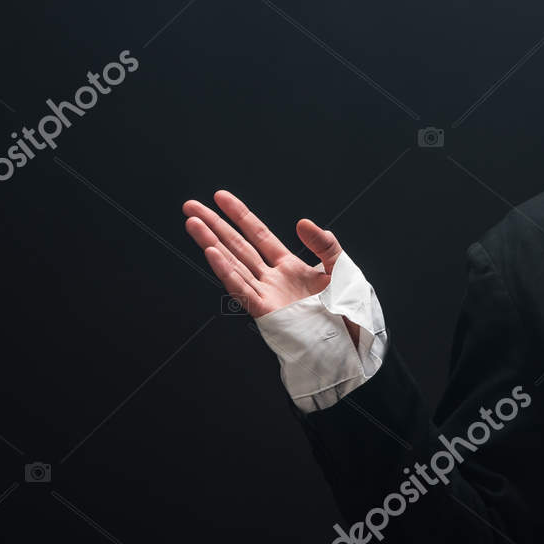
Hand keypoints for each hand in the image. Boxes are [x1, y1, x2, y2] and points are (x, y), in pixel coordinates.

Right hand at [182, 190, 358, 343]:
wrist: (353, 346)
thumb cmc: (349, 313)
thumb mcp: (342, 269)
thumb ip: (324, 245)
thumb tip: (302, 222)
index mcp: (290, 268)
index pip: (259, 235)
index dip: (240, 215)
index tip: (220, 197)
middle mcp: (272, 280)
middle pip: (238, 246)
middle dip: (214, 225)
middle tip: (190, 206)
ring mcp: (267, 296)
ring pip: (233, 264)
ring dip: (211, 242)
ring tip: (192, 222)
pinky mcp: (266, 312)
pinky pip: (241, 289)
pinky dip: (225, 271)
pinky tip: (210, 252)